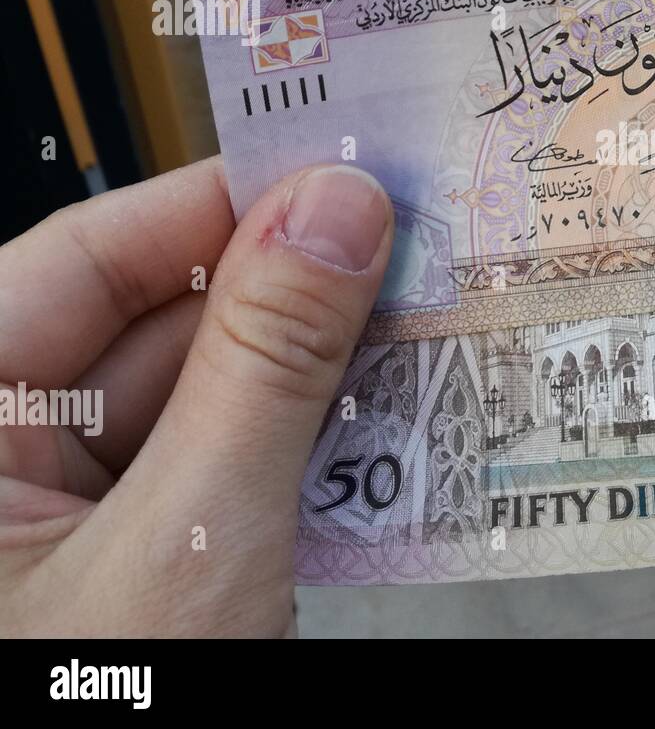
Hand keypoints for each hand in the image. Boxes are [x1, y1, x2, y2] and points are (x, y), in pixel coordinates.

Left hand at [0, 159, 391, 636]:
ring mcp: (63, 521)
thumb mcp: (191, 537)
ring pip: (201, 401)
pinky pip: (220, 470)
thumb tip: (340, 208)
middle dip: (292, 298)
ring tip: (420, 338)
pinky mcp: (130, 567)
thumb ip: (266, 367)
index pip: (84, 260)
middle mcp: (0, 459)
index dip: (216, 204)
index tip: (339, 172)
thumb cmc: (103, 720)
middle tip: (410, 257)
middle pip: (155, 328)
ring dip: (313, 378)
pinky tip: (382, 427)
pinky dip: (299, 450)